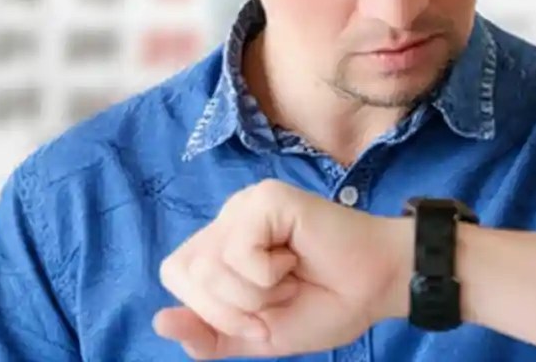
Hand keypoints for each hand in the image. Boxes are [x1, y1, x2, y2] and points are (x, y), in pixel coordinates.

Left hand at [153, 179, 413, 358]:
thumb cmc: (324, 305)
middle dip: (232, 308)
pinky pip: (240, 251)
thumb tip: (158, 322)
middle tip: (277, 297)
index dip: (208, 309)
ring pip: (210, 266)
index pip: (174, 274)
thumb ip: (208, 336)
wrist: (376, 290)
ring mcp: (244, 205)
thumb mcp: (257, 335)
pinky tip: (295, 259)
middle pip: (185, 273)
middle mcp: (226, 221)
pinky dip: (268, 273)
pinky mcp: (266, 199)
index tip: (256, 314)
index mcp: (219, 247)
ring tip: (289, 278)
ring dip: (255, 293)